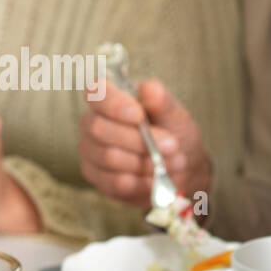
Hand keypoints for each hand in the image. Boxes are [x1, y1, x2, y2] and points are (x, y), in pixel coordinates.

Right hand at [77, 79, 210, 207]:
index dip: (113, 105)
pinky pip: (113, 181)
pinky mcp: (96, 177)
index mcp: (110, 98)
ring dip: (145, 162)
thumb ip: (162, 102)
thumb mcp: (175, 115)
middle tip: (172, 144)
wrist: (180, 168)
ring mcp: (90, 151)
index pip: (96, 92)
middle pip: (99, 129)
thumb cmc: (174, 133)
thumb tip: (150, 88)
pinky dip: (140, 181)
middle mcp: (92, 122)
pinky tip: (155, 178)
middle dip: (139, 140)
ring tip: (173, 162)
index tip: (139, 116)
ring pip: (109, 157)